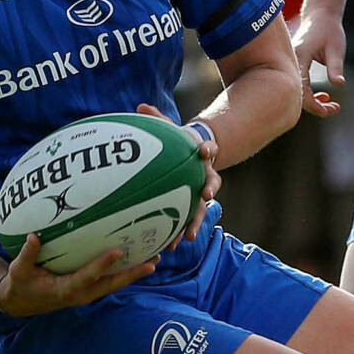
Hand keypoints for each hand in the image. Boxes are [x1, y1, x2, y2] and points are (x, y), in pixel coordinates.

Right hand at [0, 233, 157, 316]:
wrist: (22, 302)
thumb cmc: (20, 284)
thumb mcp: (20, 270)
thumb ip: (28, 255)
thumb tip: (34, 236)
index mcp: (65, 290)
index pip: (88, 277)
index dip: (103, 265)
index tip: (118, 251)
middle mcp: (81, 294)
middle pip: (111, 284)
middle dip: (132, 274)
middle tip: (153, 261)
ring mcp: (88, 293)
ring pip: (115, 283)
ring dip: (135, 273)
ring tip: (155, 259)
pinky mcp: (90, 289)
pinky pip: (111, 281)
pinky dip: (126, 272)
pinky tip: (139, 260)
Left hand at [139, 103, 218, 242]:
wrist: (192, 158)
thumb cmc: (178, 143)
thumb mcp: (171, 129)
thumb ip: (158, 119)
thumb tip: (141, 107)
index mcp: (202, 155)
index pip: (209, 149)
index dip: (208, 150)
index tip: (204, 151)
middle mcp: (206, 175)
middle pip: (213, 183)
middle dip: (209, 190)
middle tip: (206, 196)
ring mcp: (201, 193)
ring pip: (201, 209)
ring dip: (196, 222)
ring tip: (189, 237)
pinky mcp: (192, 207)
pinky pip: (187, 220)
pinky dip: (180, 232)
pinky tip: (170, 246)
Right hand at [291, 10, 344, 117]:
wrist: (320, 16)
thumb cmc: (329, 30)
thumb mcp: (336, 48)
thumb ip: (336, 66)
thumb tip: (339, 84)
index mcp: (300, 56)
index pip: (302, 88)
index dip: (316, 104)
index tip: (332, 109)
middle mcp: (292, 62)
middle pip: (298, 94)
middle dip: (316, 107)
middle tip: (335, 108)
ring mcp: (291, 65)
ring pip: (298, 91)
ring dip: (314, 102)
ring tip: (332, 105)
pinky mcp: (295, 67)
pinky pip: (299, 85)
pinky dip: (311, 95)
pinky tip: (324, 96)